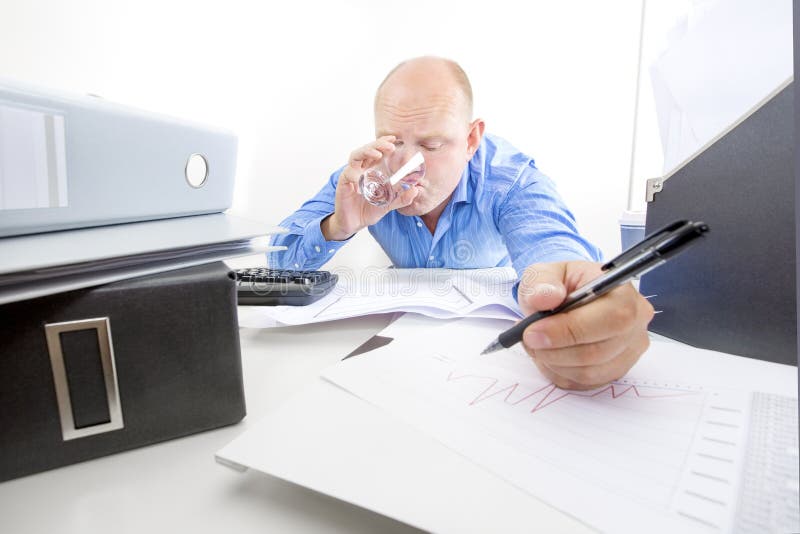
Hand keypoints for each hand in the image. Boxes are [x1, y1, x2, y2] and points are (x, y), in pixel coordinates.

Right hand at [321, 136, 419, 240]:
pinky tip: (359, 177)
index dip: (383, 143)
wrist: (354, 224)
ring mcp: (351, 175)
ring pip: (355, 156)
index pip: (376, 152)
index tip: (394, 139)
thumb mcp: (388, 204)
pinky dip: (353, 174)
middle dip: (377, 144)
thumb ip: (401, 198)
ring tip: (377, 153)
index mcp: (371, 170)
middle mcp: (360, 169)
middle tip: (390, 145)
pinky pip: (347, 174)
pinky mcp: (344, 184)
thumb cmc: (368, 210)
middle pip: (367, 150)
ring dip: (366, 152)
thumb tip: (415, 190)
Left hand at [517, 261, 654, 389]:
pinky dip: (560, 372)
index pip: (609, 318)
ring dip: (554, 362)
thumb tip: (546, 297)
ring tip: (537, 345)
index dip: (568, 330)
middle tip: (529, 340)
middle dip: (555, 350)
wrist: (564, 300)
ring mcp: (630, 350)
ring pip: (589, 372)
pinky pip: (584, 383)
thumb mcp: (543, 273)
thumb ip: (541, 282)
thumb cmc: (558, 286)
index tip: (533, 331)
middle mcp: (636, 323)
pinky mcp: (617, 369)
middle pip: (598, 351)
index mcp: (623, 292)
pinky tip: (549, 355)